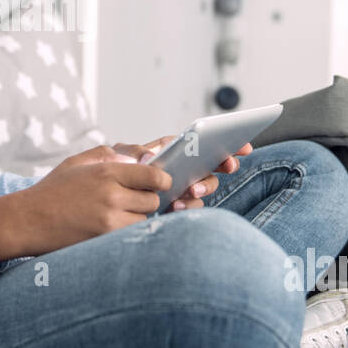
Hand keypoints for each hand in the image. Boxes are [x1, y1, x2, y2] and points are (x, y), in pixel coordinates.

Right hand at [0, 144, 174, 256]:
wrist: (26, 220)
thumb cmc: (52, 190)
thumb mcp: (77, 162)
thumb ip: (110, 155)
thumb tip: (140, 158)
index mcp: (106, 172)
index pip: (154, 176)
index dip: (162, 179)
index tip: (160, 182)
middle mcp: (111, 196)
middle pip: (152, 200)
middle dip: (147, 199)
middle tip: (134, 199)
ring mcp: (109, 221)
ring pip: (144, 220)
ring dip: (138, 217)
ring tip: (119, 214)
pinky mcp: (104, 241)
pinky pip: (131, 235)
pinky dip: (128, 231)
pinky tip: (113, 226)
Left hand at [116, 138, 251, 212]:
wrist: (104, 197)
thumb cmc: (111, 171)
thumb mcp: (118, 155)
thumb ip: (132, 153)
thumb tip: (149, 158)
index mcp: (173, 149)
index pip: (202, 141)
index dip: (225, 140)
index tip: (243, 144)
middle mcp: (182, 168)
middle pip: (210, 164)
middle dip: (224, 164)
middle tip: (228, 165)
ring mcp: (180, 188)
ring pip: (203, 187)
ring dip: (203, 188)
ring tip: (191, 191)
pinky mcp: (174, 206)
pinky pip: (189, 206)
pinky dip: (186, 206)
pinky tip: (175, 206)